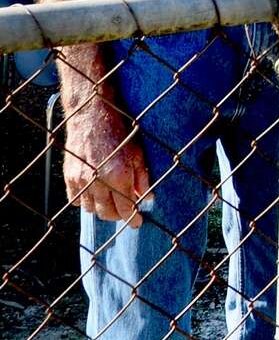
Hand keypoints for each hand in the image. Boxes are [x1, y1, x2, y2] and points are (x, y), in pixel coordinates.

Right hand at [63, 92, 149, 225]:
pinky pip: (76, 200)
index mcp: (119, 175)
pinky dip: (86, 201)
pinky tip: (95, 193)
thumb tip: (147, 198)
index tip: (138, 223)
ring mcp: (81, 180)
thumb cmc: (119, 132)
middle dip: (119, 216)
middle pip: (107, 213)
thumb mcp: (138, 152)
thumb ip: (143, 178)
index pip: (125, 208)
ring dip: (102, 209)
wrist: (92, 116)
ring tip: (112, 201)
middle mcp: (98, 181)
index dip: (133, 219)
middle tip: (126, 212)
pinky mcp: (69, 177)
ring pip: (91, 209)